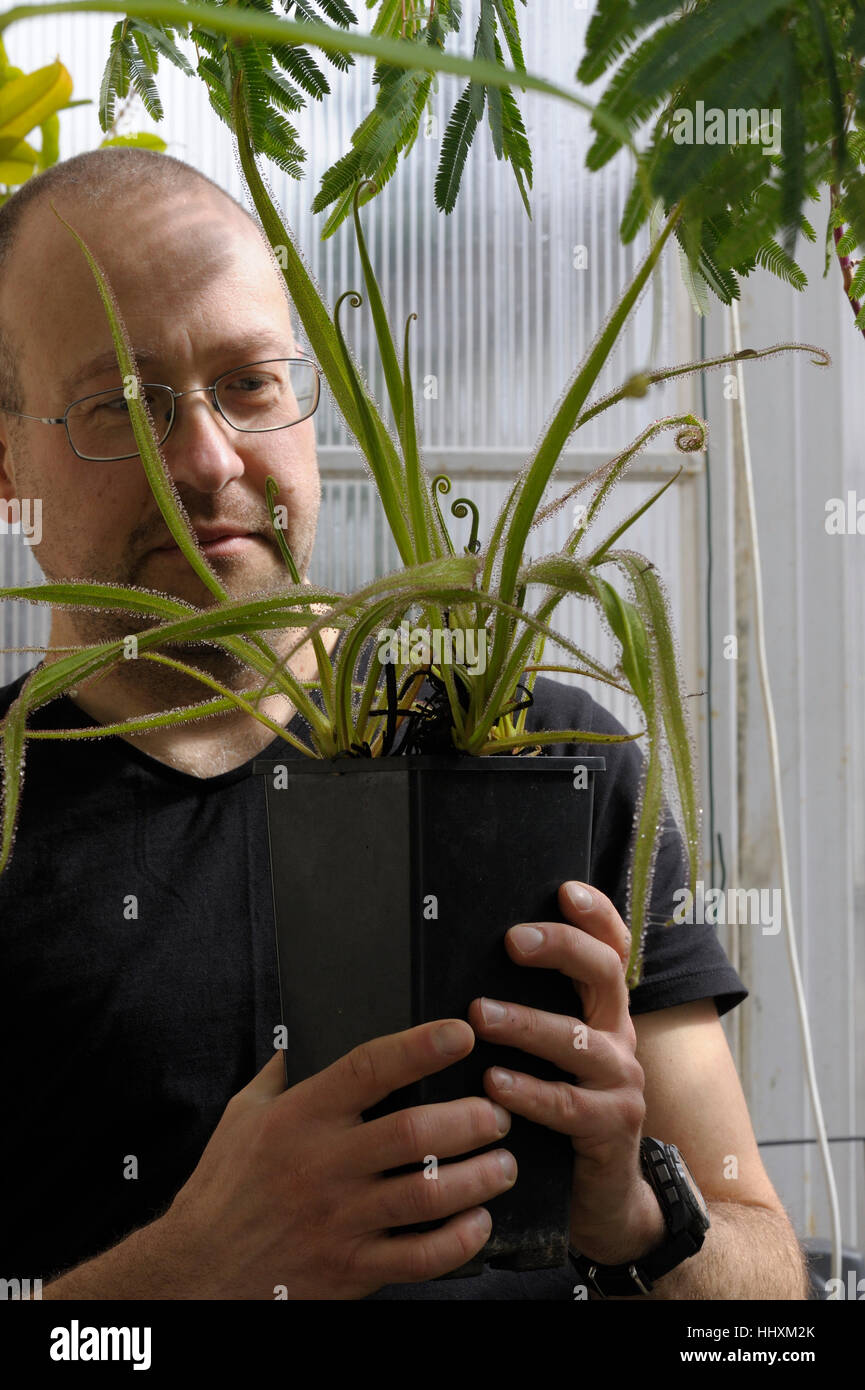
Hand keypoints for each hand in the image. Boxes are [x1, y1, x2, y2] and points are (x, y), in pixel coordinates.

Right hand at [160, 1019, 517, 1298]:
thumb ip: (282, 1073)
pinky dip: (460, 1239)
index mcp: (302, 1117)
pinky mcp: (352, 1268)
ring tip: (502, 1163)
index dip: (420, 1047)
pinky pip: (420, 1257)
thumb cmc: (224, 1186)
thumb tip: (306, 1031)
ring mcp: (341, 1220)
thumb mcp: (243, 1114)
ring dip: (480, 1176)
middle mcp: (326, 1165)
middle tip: (497, 1112)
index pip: (369, 1069)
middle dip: (471, 1118)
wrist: (198, 1270)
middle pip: (414, 1132)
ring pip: (428, 1193)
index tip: (461, 1033)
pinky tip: (478, 1220)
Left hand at [468, 880, 665, 1265]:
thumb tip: (469, 964)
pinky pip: (567, 1106)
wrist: (606, 1199)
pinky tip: (494, 1083)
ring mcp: (621, 1083)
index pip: (612, 948)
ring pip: (578, 1040)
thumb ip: (531, 1011)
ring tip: (480, 1014)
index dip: (596, 914)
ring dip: (526, 1023)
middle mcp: (618, 1038)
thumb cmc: (562, 1114)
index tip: (564, 889)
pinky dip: (528, 1091)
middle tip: (512, 940)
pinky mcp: (610, 1129)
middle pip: (605, 974)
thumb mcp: (553, 1057)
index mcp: (604, 1012)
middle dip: (561, 948)